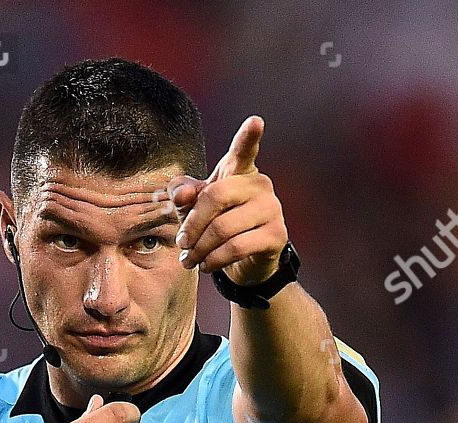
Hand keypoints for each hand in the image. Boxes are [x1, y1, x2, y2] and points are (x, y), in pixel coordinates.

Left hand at [168, 115, 288, 285]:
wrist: (244, 261)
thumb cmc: (216, 224)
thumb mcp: (193, 207)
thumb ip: (183, 194)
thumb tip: (181, 194)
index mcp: (239, 171)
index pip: (243, 151)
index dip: (249, 137)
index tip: (256, 121)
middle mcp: (260, 185)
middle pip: (215, 197)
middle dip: (191, 224)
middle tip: (180, 243)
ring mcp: (272, 209)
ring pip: (223, 228)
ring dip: (199, 249)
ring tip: (190, 259)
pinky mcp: (276, 236)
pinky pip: (236, 247)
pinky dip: (214, 260)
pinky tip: (207, 265)